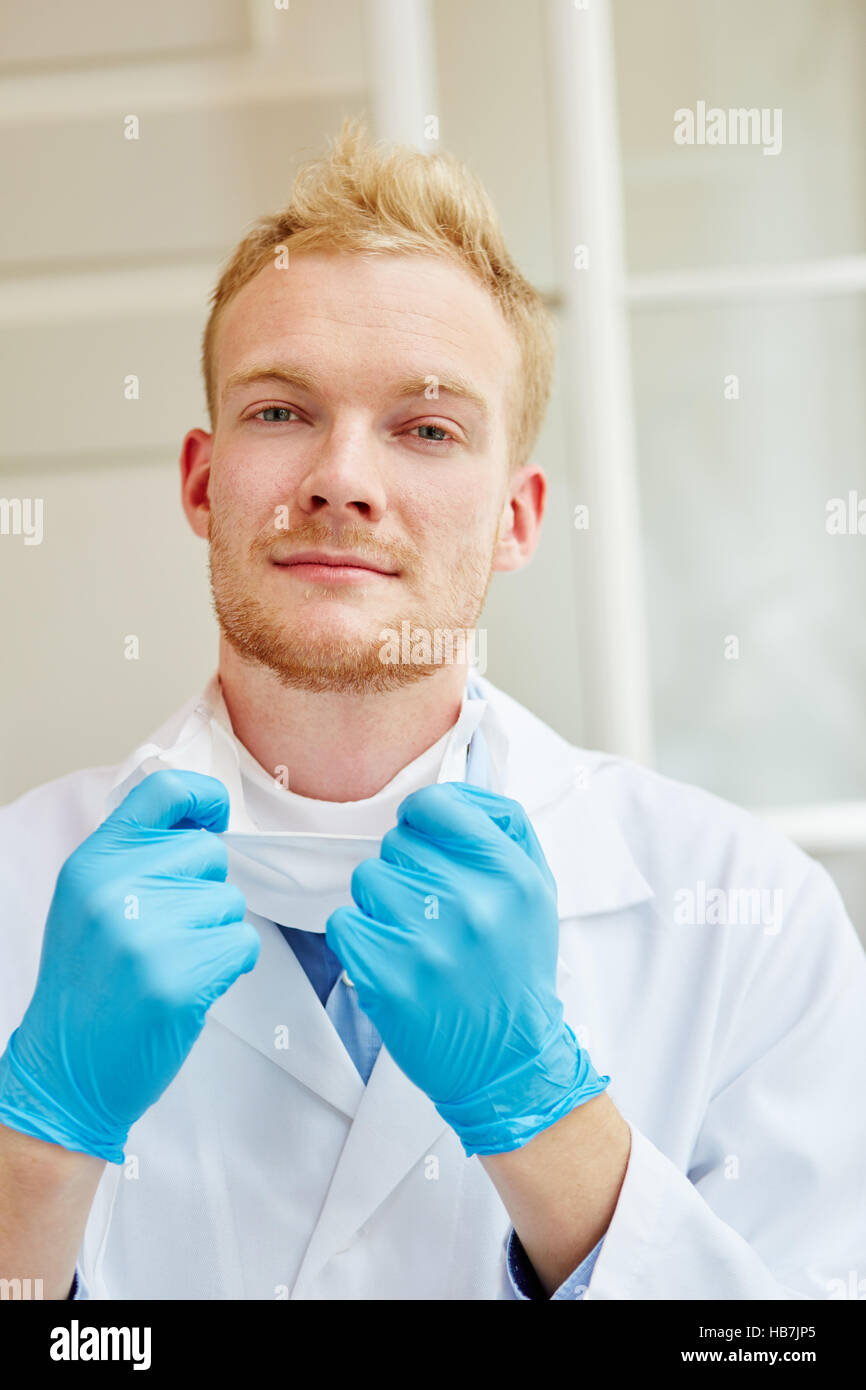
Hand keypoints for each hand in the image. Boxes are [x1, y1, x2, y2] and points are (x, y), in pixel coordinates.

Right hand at [0, 770, 258, 1162]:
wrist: (65, 1070)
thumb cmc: (89, 983)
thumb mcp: (90, 901)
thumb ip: (136, 857)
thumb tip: (204, 819)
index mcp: (93, 862)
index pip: (163, 790)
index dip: (203, 795)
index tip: (215, 816)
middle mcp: (115, 888)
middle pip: (209, 852)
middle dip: (204, 889)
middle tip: (168, 933)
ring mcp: (145, 933)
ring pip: (229, 901)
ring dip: (215, 933)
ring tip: (171, 964)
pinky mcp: (178, 977)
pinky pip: (242, 943)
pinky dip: (230, 965)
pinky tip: (192, 985)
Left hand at [326, 782, 608, 1154]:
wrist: (509, 1059)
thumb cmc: (516, 964)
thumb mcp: (536, 887)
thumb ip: (501, 826)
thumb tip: (447, 789)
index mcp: (511, 874)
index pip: (436, 805)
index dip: (422, 817)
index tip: (424, 838)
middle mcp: (472, 903)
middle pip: (397, 843)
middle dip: (407, 868)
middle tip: (431, 907)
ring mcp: (427, 942)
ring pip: (368, 878)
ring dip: (381, 902)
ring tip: (413, 933)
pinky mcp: (388, 977)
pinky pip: (344, 922)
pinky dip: (359, 937)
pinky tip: (390, 956)